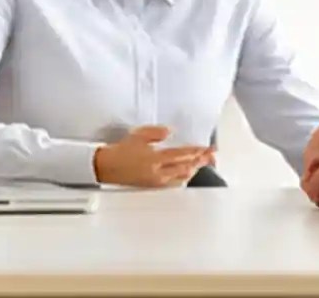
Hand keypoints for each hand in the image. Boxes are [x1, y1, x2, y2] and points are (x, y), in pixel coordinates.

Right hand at [93, 125, 213, 187]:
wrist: (106, 167)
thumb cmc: (121, 151)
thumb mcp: (139, 135)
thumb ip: (156, 133)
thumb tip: (170, 132)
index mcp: (155, 159)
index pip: (182, 155)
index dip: (198, 151)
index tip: (208, 148)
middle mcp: (158, 173)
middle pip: (186, 167)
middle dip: (201, 161)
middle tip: (212, 156)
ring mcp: (156, 182)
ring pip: (182, 177)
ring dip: (194, 169)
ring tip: (202, 163)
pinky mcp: (153, 186)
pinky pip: (174, 184)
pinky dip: (184, 177)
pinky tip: (187, 174)